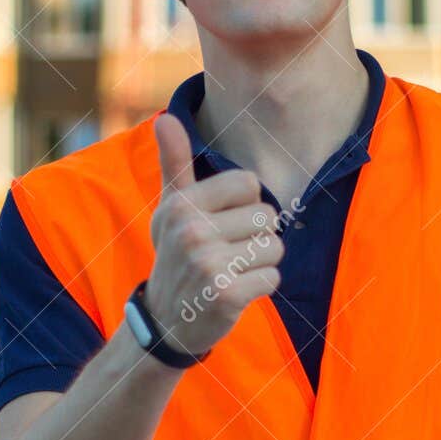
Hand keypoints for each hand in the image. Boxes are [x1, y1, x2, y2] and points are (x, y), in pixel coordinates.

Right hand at [143, 113, 283, 353]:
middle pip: (267, 217)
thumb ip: (174, 163)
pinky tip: (236, 292)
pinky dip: (261, 286)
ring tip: (233, 271)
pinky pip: (273, 278)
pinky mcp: (227, 295)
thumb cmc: (176, 255)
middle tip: (228, 253)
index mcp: (183, 205)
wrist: (165, 320)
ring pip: (274, 248)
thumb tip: (166, 118)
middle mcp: (193, 232)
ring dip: (261, 262)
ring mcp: (209, 265)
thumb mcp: (170, 210)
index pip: (249, 184)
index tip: (224, 223)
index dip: (246, 204)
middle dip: (257, 236)